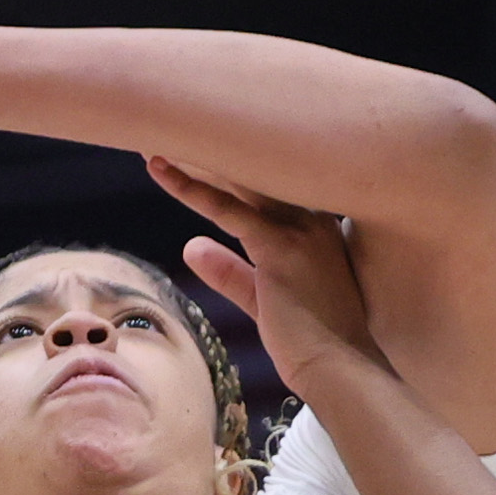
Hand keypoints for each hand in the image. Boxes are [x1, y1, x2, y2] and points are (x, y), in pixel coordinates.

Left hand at [150, 157, 388, 392]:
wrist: (338, 370)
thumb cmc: (309, 341)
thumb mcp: (262, 298)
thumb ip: (229, 271)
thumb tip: (190, 247)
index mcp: (319, 225)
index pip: (270, 181)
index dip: (230, 162)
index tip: (195, 145)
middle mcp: (314, 219)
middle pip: (256, 171)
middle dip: (212, 148)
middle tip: (171, 124)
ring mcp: (301, 231)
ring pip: (241, 179)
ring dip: (197, 156)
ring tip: (158, 136)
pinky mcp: (281, 249)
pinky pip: (228, 209)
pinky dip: (192, 187)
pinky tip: (161, 168)